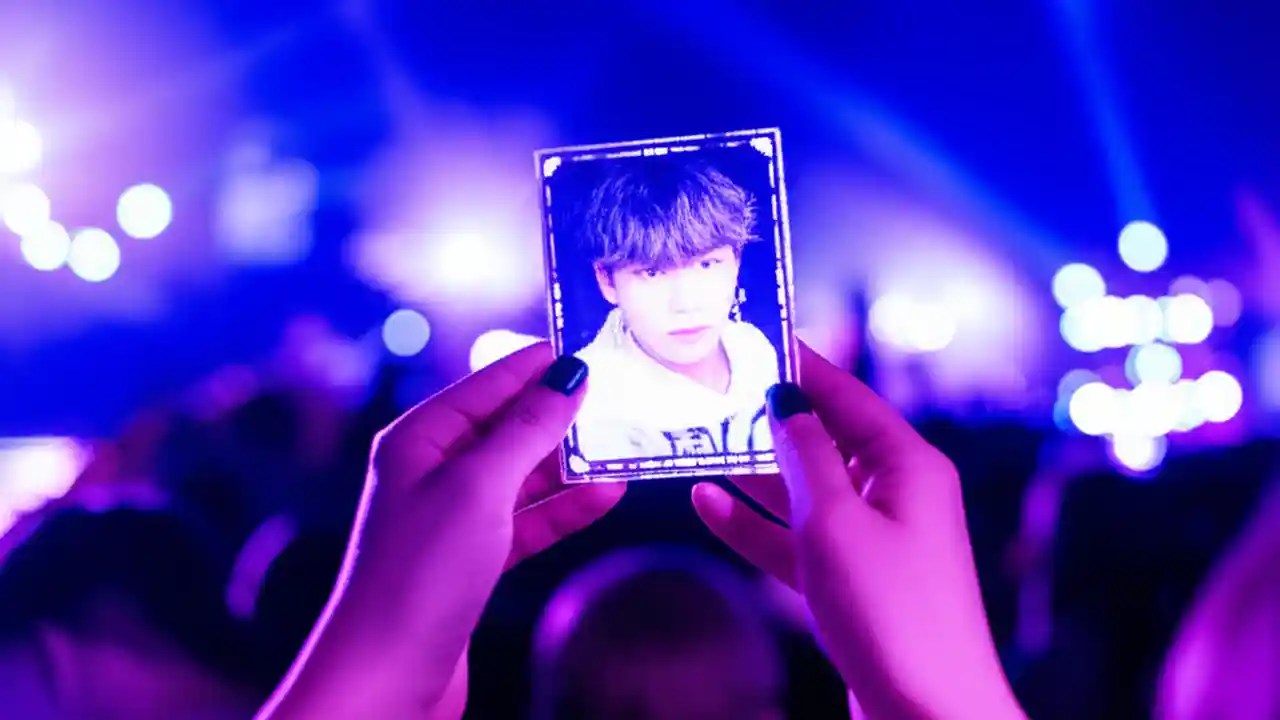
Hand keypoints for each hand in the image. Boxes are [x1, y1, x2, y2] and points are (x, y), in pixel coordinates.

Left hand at [258, 345, 624, 719]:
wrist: (386, 677)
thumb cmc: (420, 573)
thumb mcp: (480, 487)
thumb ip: (527, 429)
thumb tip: (568, 375)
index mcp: (419, 438)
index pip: (489, 383)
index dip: (539, 364)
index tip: (593, 346)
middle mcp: (431, 470)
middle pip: (508, 426)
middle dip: (561, 414)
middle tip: (622, 397)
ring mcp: (453, 516)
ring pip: (523, 474)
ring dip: (571, 464)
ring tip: (625, 446)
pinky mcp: (473, 559)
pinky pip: (526, 519)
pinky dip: (564, 509)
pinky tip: (605, 495)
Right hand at [692, 343, 1023, 719]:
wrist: (927, 714)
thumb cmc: (892, 613)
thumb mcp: (836, 522)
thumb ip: (804, 456)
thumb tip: (784, 400)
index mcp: (907, 466)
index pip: (846, 395)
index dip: (800, 364)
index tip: (754, 334)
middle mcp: (893, 494)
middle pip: (822, 439)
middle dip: (766, 417)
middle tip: (708, 388)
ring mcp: (871, 540)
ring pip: (802, 489)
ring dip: (752, 469)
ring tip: (695, 437)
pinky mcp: (849, 581)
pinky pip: (795, 538)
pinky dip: (754, 524)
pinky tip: (708, 503)